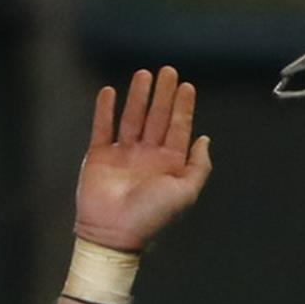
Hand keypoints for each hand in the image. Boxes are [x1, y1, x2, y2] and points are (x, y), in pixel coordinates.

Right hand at [73, 66, 214, 253]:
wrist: (114, 232)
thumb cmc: (152, 215)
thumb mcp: (186, 192)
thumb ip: (199, 167)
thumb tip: (205, 140)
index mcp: (168, 164)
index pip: (178, 129)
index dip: (183, 107)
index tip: (187, 85)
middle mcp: (147, 156)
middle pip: (157, 118)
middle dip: (163, 95)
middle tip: (168, 71)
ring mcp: (123, 155)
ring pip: (132, 118)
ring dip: (138, 96)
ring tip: (144, 74)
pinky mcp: (99, 157)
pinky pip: (103, 128)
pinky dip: (105, 110)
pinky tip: (110, 92)